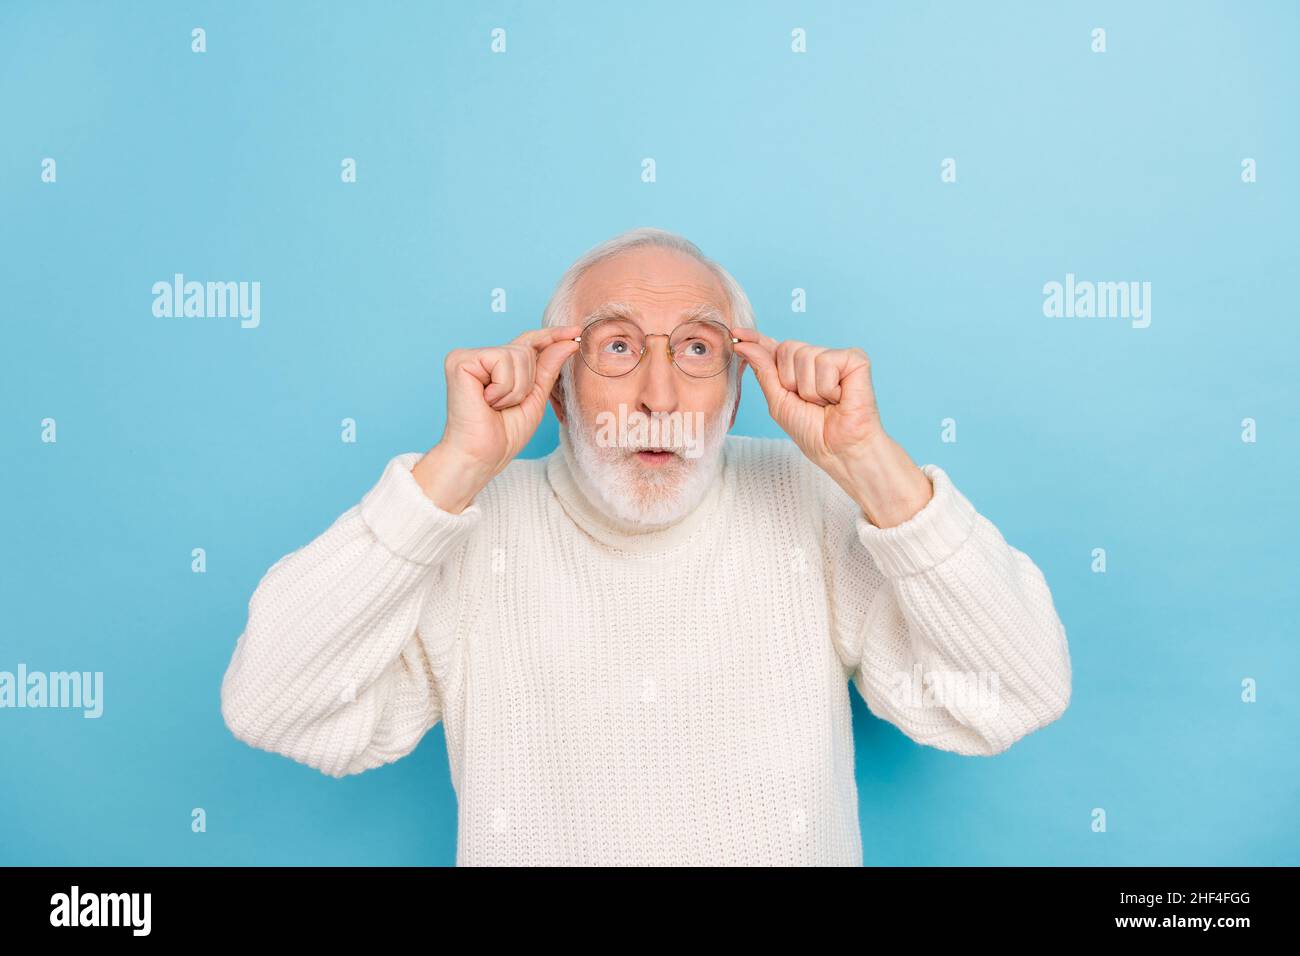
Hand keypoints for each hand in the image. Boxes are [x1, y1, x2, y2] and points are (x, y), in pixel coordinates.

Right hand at [413, 325, 580, 511]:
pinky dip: (503, 388)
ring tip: (495, 406)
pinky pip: (501, 360)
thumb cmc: (504, 435)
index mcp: (497, 366)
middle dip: (526, 383)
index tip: (576, 332)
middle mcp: (482, 357)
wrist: (481, 457)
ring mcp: (468, 357)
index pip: (528, 342)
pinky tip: (486, 401)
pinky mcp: (460, 360)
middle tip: (505, 406)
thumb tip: (568, 342)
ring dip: (515, 389)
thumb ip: (548, 368)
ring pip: (517, 355)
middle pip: (526, 350)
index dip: (551, 336)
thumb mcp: (535, 399)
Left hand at [732, 327, 931, 526]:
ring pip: (805, 356)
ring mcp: (836, 357)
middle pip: (787, 348)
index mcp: (796, 369)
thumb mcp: (778, 401)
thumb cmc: (813, 431)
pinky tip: (840, 397)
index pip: (773, 347)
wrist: (839, 449)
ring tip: (827, 402)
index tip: (735, 334)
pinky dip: (828, 388)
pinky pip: (826, 362)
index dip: (756, 339)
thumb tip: (744, 345)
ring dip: (811, 389)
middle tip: (810, 402)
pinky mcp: (855, 359)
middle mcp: (816, 359)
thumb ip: (763, 371)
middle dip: (791, 381)